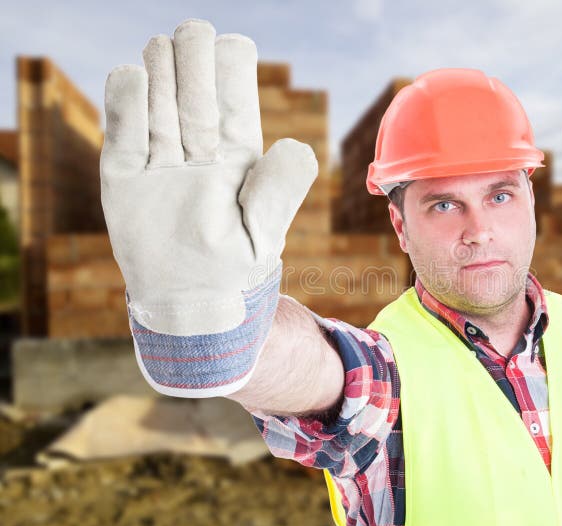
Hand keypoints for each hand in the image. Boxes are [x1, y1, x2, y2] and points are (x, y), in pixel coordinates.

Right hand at [100, 19, 317, 395]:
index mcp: (235, 161)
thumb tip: (294, 144)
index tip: (233, 46)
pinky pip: (123, 138)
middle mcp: (196, 155)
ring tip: (167, 48)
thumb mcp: (263, 234)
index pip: (231, 106)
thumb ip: (279, 191)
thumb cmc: (234, 274)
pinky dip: (126, 107)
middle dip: (194, 64)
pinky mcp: (125, 183)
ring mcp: (159, 166)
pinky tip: (132, 75)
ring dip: (163, 75)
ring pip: (158, 108)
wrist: (192, 312)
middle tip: (194, 34)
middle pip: (192, 97)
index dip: (231, 74)